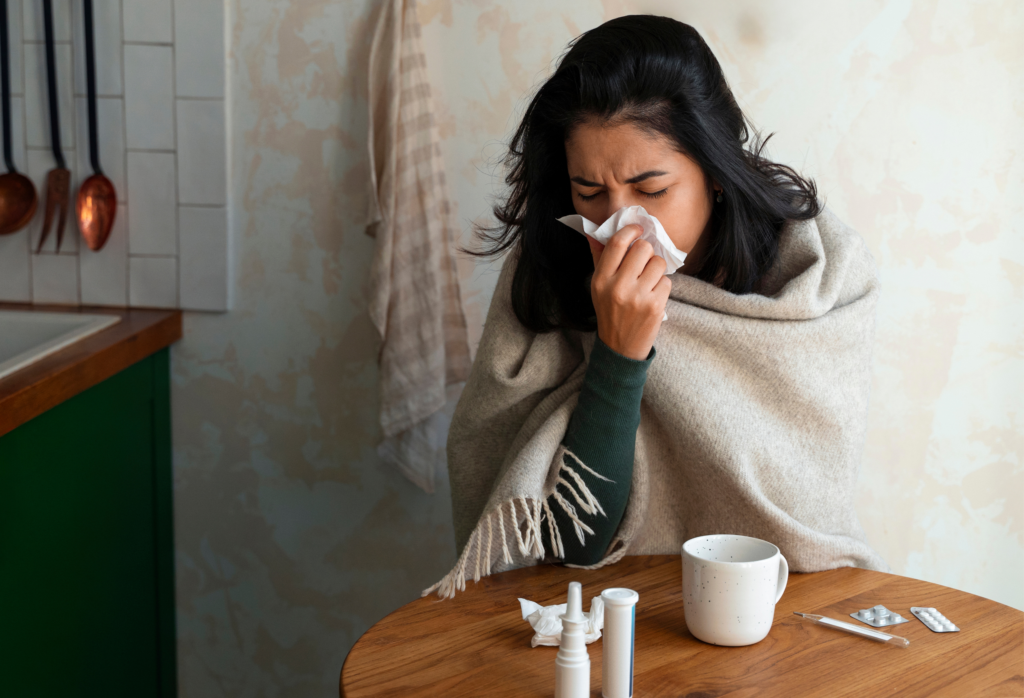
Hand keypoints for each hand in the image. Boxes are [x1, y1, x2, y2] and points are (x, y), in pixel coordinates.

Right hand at [587, 224, 671, 359]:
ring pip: (658, 263)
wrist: (620, 347)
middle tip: (644, 261)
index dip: (630, 230)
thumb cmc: (610, 312)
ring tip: (649, 280)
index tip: (638, 229)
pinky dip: (662, 285)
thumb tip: (594, 233)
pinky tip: (653, 295)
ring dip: (656, 268)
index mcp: (601, 280)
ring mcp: (638, 297)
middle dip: (647, 251)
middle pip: (643, 248)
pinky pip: (667, 280)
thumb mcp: (598, 287)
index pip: (617, 244)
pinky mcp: (655, 306)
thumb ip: (598, 259)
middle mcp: (618, 287)